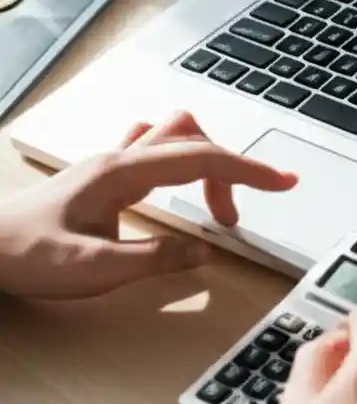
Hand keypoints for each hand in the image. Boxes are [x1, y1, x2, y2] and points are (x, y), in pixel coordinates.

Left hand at [0, 112, 296, 298]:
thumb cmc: (24, 253)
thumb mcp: (95, 269)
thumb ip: (154, 259)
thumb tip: (200, 253)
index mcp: (123, 173)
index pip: (203, 158)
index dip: (249, 170)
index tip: (283, 182)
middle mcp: (120, 159)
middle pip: (197, 142)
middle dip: (228, 175)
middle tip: (233, 221)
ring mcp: (111, 162)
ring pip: (177, 135)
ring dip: (206, 161)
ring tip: (212, 204)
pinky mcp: (105, 175)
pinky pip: (155, 147)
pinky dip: (180, 161)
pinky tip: (175, 186)